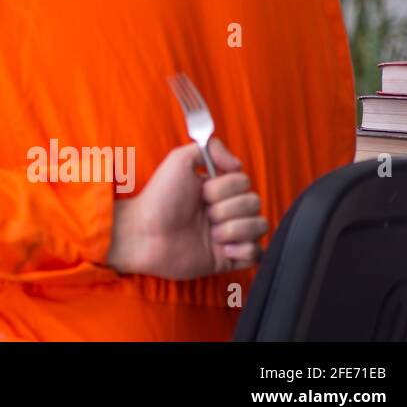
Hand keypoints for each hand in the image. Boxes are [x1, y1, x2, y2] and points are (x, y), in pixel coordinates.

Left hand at [106, 137, 268, 278]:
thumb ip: (209, 147)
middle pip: (255, 203)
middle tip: (204, 214)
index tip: (202, 193)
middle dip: (227, 208)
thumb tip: (237, 164)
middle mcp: (226, 210)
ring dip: (235, 229)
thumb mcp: (180, 160)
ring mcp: (229, 235)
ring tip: (210, 233)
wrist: (146, 234)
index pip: (245, 182)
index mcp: (217, 189)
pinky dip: (242, 250)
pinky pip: (257, 254)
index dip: (225, 188)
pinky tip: (220, 249)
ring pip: (260, 226)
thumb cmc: (159, 198)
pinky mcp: (228, 259)